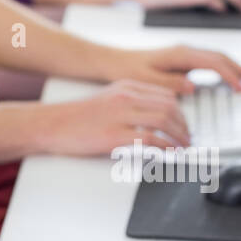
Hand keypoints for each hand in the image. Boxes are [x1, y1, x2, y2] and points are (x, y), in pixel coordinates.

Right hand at [42, 80, 190, 152]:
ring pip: (164, 121)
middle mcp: (125, 97)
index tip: (185, 124)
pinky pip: (150, 139)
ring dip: (180, 136)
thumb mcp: (107, 100)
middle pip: (169, 107)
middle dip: (184, 125)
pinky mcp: (115, 135)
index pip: (165, 95)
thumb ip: (131, 104)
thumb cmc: (76, 118)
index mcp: (125, 87)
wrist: (51, 124)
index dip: (181, 112)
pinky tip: (171, 153)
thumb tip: (154, 120)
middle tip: (188, 138)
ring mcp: (120, 115)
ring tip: (184, 147)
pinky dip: (167, 147)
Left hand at [110, 43, 240, 93]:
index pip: (214, 62)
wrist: (114, 62)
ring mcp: (185, 54)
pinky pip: (210, 62)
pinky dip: (224, 69)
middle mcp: (185, 50)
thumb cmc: (128, 71)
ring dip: (235, 69)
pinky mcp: (183, 59)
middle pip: (222, 57)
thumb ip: (171, 84)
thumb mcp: (148, 80)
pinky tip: (229, 79)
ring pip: (218, 58)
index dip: (231, 75)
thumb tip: (193, 86)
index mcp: (180, 54)